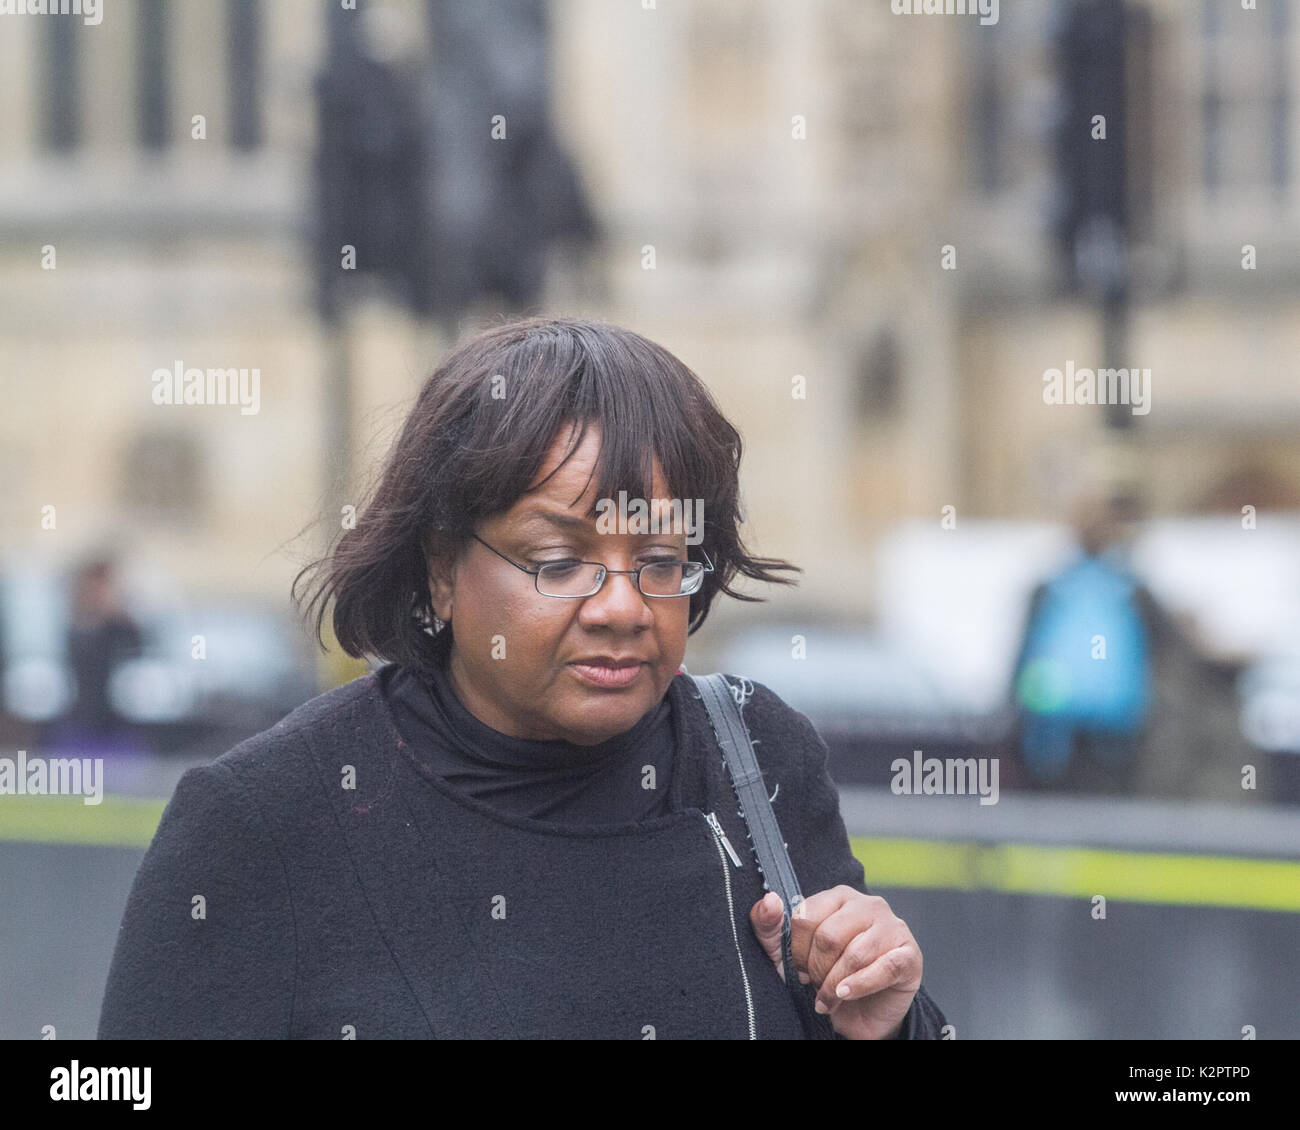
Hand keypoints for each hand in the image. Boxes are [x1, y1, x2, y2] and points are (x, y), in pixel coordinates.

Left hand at [749, 885, 921, 1039]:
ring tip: (830, 997)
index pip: (805, 916)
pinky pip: (883, 968)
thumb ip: (769, 926)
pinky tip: (846, 994)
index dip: (797, 950)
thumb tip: (770, 899)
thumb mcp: (786, 955)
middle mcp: (868, 904)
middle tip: (815, 984)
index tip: (799, 967)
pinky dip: (859, 986)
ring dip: (835, 984)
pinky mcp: (910, 954)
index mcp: (838, 897)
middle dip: (817, 969)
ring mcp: (893, 927)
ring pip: (854, 954)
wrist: (861, 1015)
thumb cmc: (826, 977)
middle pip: (829, 935)